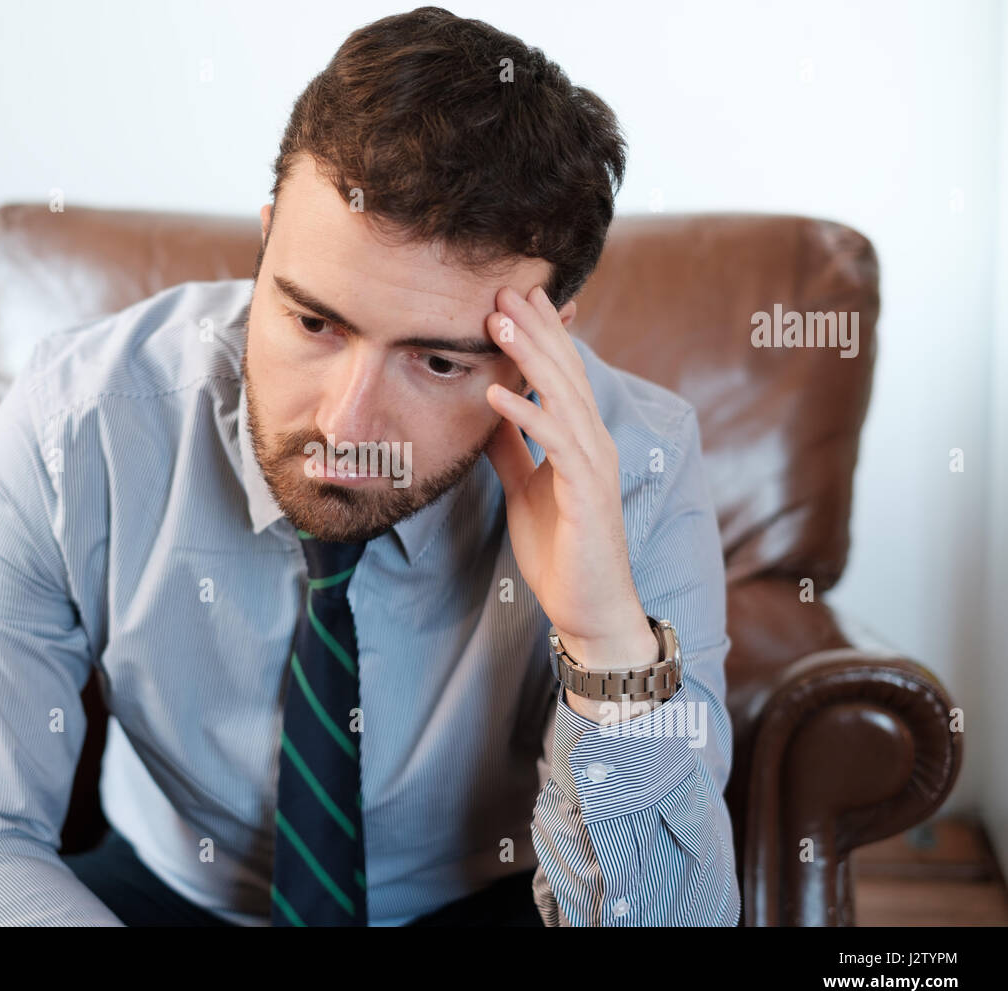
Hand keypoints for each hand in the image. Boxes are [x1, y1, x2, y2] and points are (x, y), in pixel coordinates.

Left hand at [483, 285, 658, 721]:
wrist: (589, 610)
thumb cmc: (562, 552)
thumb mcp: (526, 490)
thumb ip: (512, 451)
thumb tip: (489, 415)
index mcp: (581, 440)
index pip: (560, 375)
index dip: (539, 335)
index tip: (513, 297)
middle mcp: (595, 443)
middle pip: (564, 373)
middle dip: (533, 328)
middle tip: (502, 288)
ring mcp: (595, 467)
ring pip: (564, 397)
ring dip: (529, 357)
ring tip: (496, 323)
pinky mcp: (587, 495)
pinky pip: (556, 445)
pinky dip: (526, 416)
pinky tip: (497, 394)